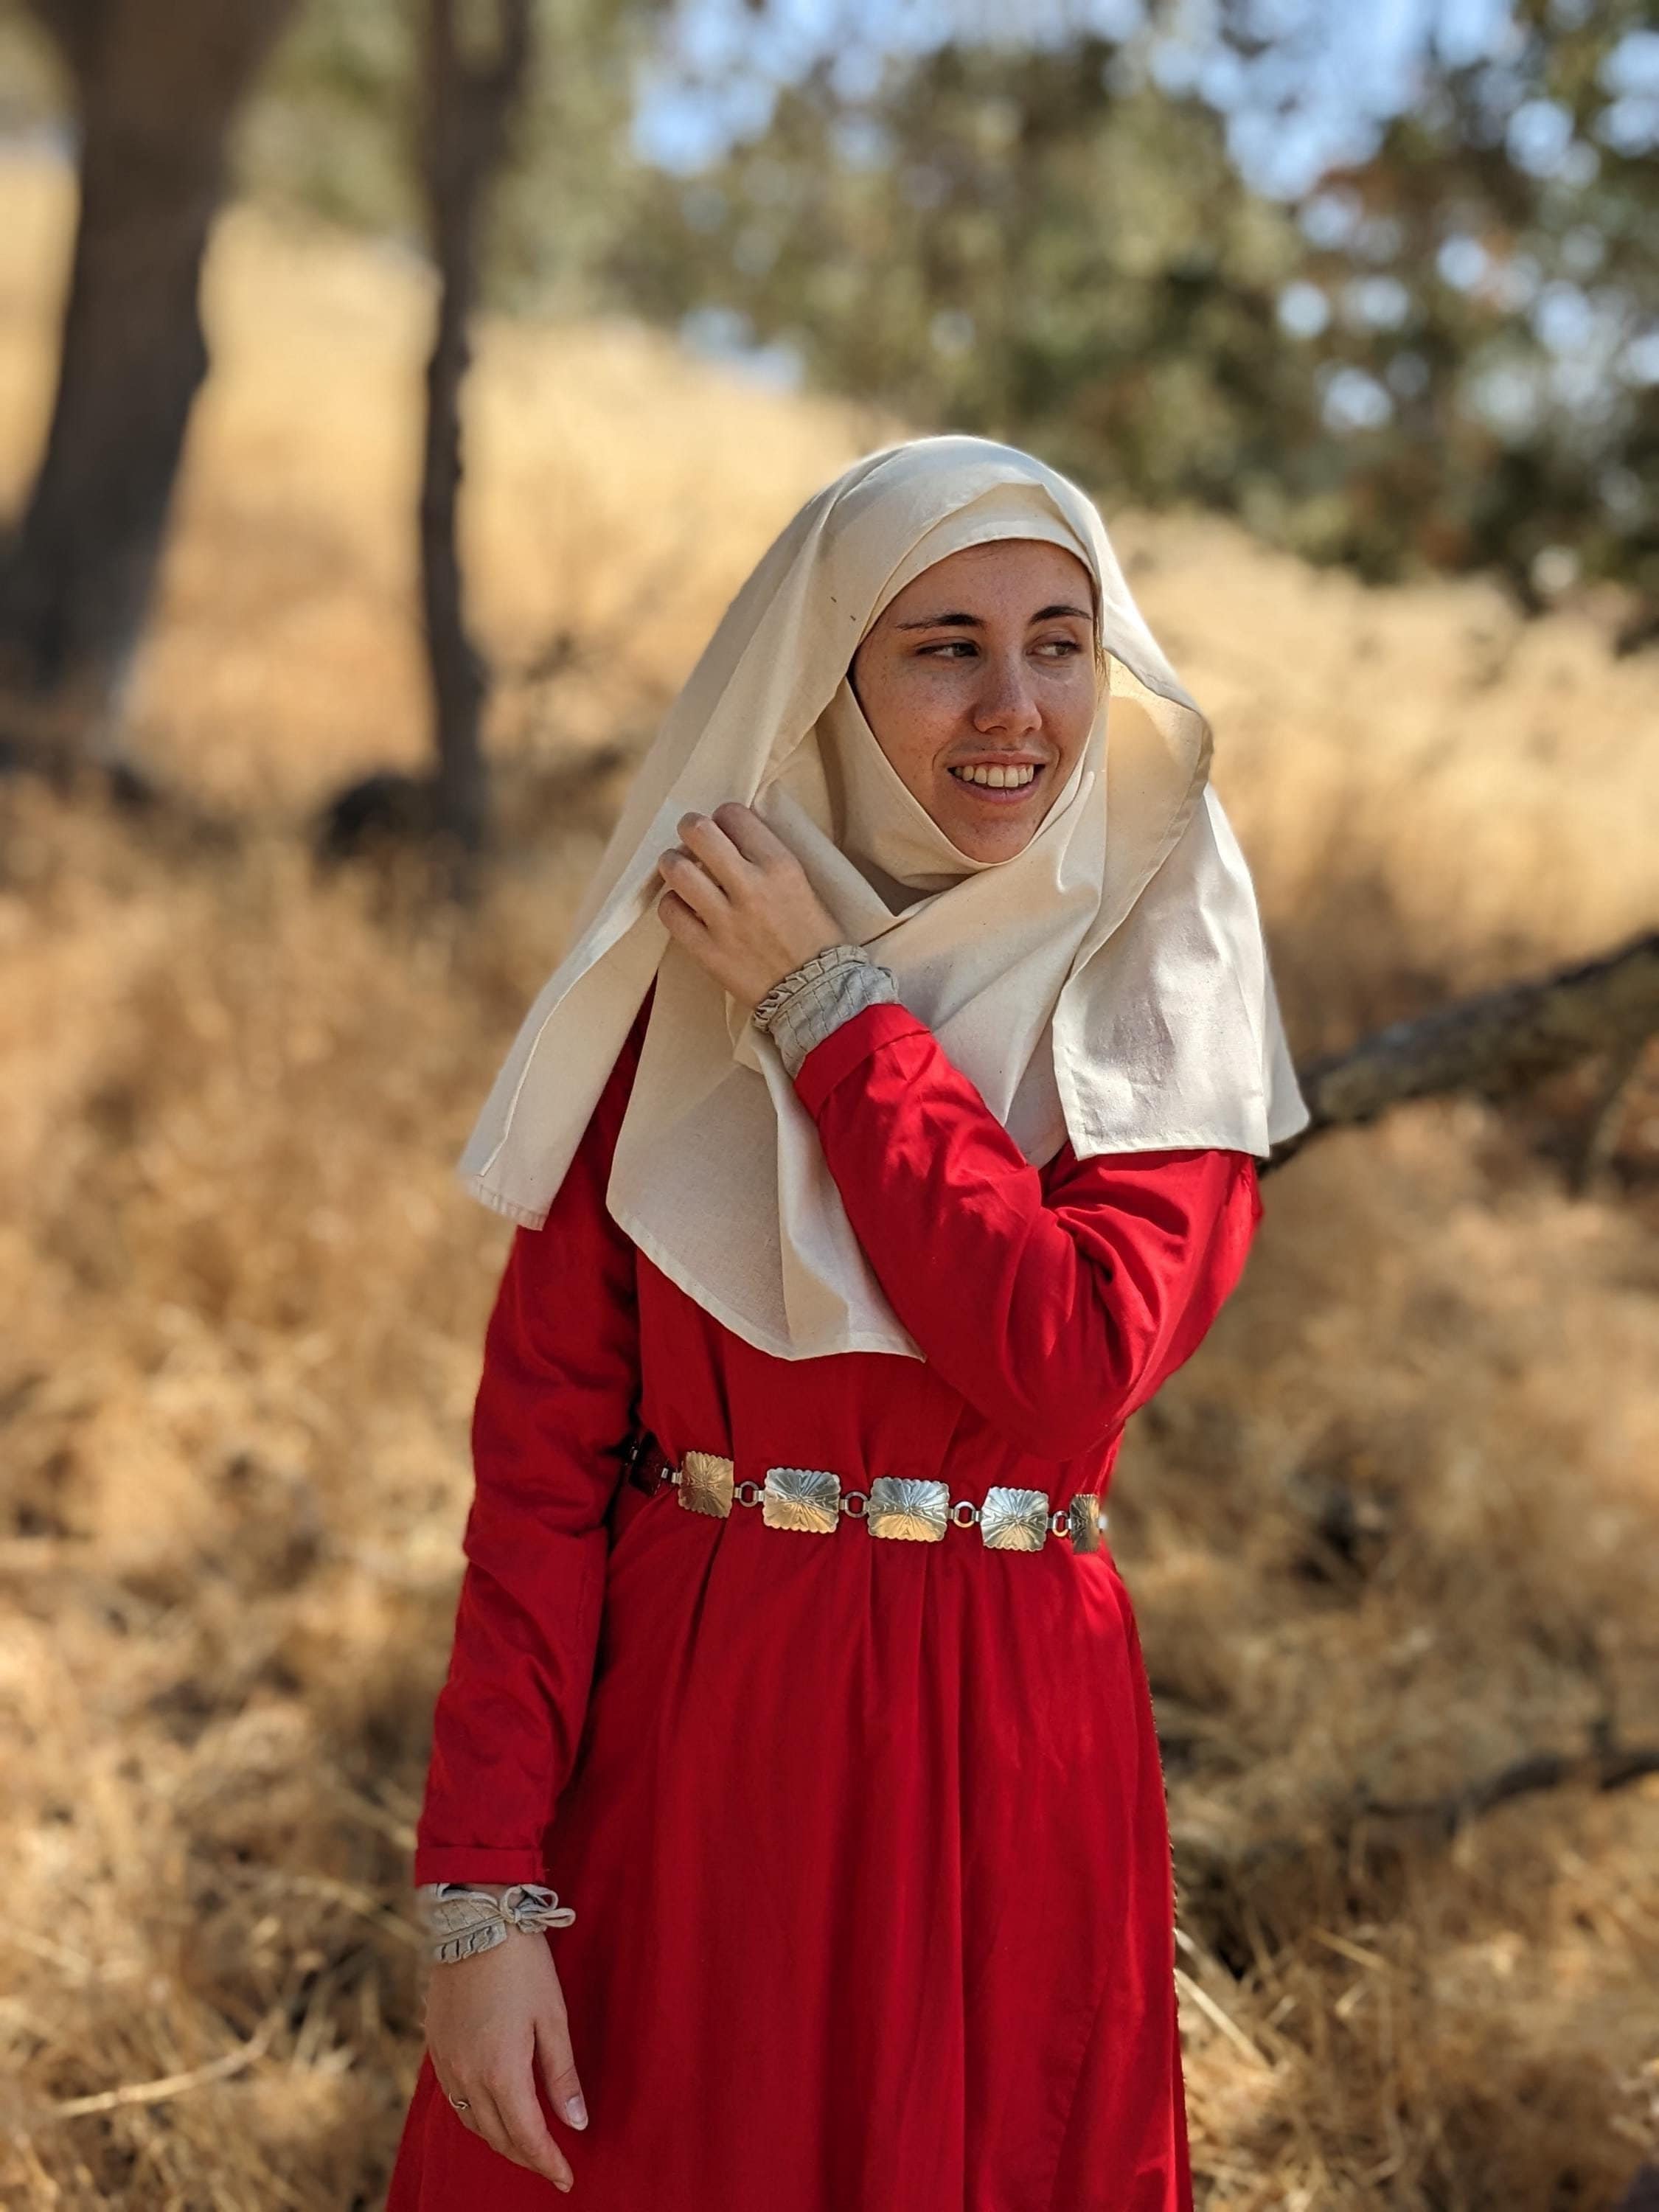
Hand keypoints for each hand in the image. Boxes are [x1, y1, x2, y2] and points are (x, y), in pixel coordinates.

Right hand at [424, 1930, 584, 2192]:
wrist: (475, 1921)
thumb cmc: (523, 1966)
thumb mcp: (553, 2017)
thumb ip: (562, 2075)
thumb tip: (576, 2123)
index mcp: (502, 2072)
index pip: (527, 2137)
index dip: (548, 2162)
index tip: (567, 2179)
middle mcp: (468, 2077)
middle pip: (499, 2137)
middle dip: (527, 2158)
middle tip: (552, 2166)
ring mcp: (447, 2065)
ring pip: (473, 2124)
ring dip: (501, 2141)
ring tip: (527, 2145)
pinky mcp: (436, 2049)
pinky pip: (456, 2102)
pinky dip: (477, 2117)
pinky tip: (493, 2112)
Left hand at [655, 802, 843, 1009]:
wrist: (819, 993)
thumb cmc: (816, 938)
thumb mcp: (804, 883)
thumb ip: (769, 857)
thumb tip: (735, 836)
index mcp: (780, 866)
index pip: (733, 815)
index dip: (723, 817)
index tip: (724, 828)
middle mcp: (751, 887)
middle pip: (699, 833)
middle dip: (690, 828)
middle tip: (691, 838)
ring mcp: (726, 920)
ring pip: (677, 870)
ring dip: (673, 863)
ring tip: (681, 870)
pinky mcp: (708, 951)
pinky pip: (671, 913)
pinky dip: (672, 903)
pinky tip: (682, 906)